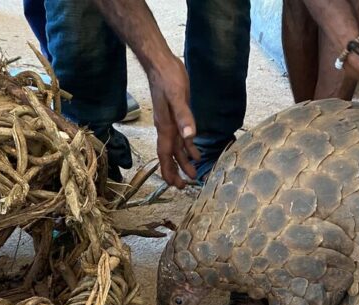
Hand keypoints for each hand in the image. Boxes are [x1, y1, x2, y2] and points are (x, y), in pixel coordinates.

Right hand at [146, 57, 199, 188]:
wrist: (161, 64)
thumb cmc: (168, 78)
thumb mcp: (178, 97)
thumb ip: (184, 117)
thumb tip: (190, 137)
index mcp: (165, 126)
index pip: (165, 154)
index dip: (169, 170)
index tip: (175, 185)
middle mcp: (166, 127)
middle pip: (169, 155)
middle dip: (176, 171)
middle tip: (184, 186)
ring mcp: (170, 122)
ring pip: (176, 148)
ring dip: (184, 162)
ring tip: (194, 174)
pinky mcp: (176, 116)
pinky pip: (182, 137)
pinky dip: (189, 147)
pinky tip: (196, 153)